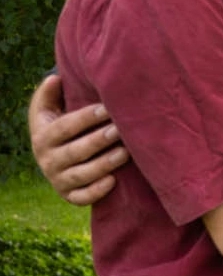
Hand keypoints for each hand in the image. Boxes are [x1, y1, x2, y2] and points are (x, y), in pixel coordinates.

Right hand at [29, 74, 127, 205]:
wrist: (54, 157)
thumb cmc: (58, 126)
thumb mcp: (47, 110)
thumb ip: (49, 94)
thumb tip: (55, 78)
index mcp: (42, 137)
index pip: (64, 127)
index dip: (84, 118)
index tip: (107, 108)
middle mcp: (48, 161)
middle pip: (74, 151)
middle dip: (98, 140)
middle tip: (120, 130)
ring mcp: (58, 180)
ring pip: (81, 175)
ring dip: (103, 164)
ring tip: (126, 152)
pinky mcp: (70, 195)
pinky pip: (81, 198)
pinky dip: (96, 192)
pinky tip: (113, 181)